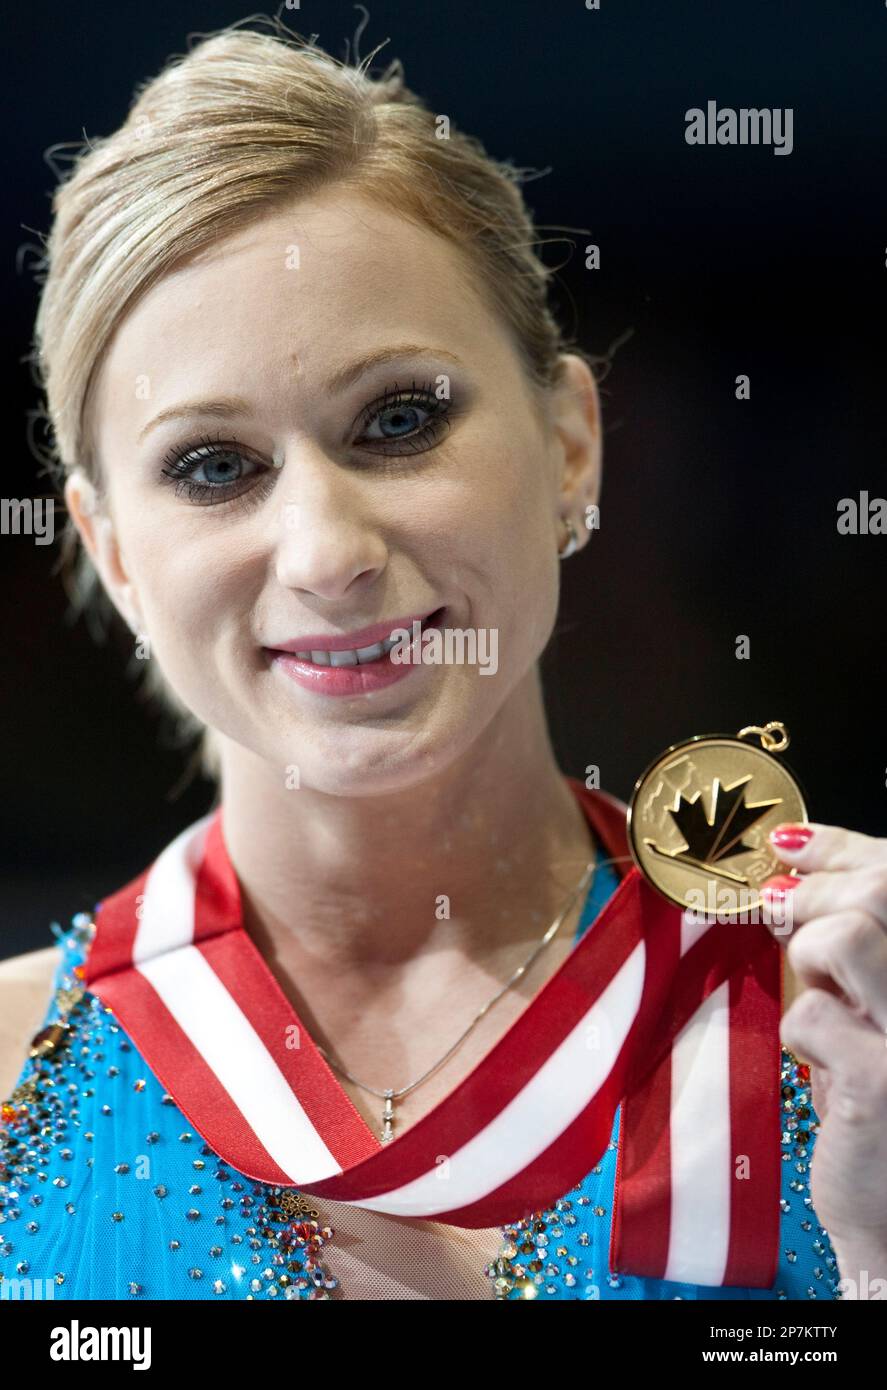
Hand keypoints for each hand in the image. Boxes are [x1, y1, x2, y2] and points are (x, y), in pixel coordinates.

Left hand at [760, 821, 886, 1294]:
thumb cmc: (879, 1106)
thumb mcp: (874, 1012)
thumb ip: (851, 948)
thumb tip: (788, 876)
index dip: (840, 847)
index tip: (788, 842)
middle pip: (878, 892)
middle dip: (812, 894)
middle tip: (779, 917)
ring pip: (852, 935)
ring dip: (811, 958)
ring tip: (818, 997)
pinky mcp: (882, 1083)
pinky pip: (812, 1015)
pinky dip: (799, 1033)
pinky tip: (818, 1065)